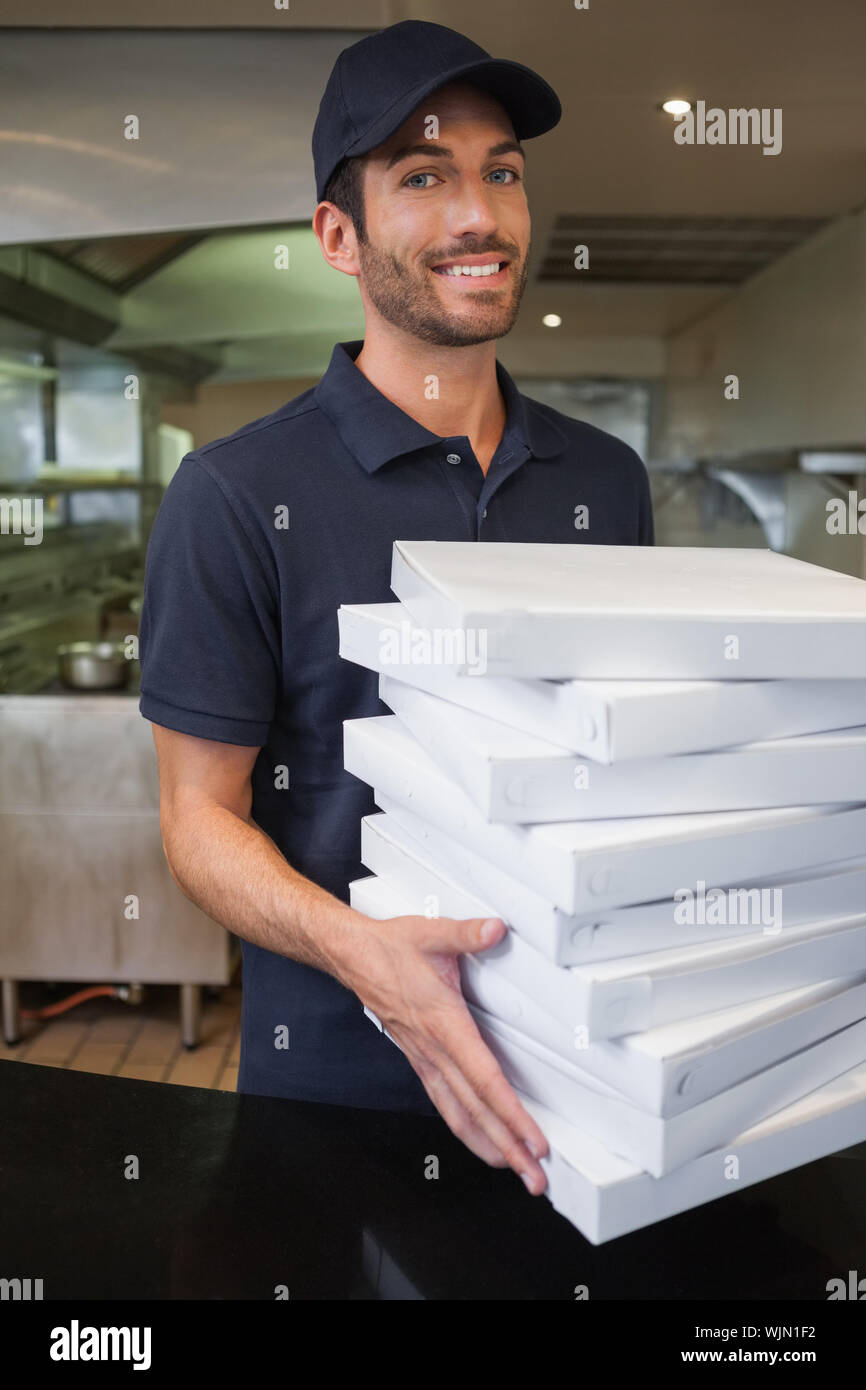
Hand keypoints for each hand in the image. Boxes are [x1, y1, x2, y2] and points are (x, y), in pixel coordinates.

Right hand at [339, 912, 548, 1192]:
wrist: (350, 956)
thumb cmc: (389, 948)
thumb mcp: (431, 932)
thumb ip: (466, 934)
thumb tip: (495, 930)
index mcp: (442, 1022)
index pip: (483, 1079)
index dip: (510, 1114)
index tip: (533, 1140)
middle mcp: (434, 1048)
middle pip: (476, 1109)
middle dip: (508, 1147)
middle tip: (535, 1177)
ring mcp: (425, 1057)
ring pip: (459, 1113)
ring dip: (489, 1145)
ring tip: (515, 1170)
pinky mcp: (420, 1058)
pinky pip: (445, 1101)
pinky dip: (466, 1127)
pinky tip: (481, 1139)